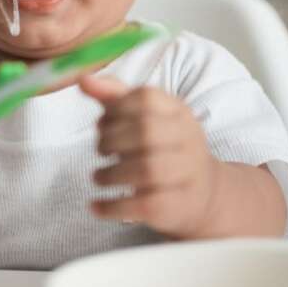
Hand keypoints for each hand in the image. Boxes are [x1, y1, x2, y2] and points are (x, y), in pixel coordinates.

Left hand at [80, 74, 220, 237]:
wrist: (204, 194)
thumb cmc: (164, 149)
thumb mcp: (144, 118)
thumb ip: (114, 97)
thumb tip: (83, 80)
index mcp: (178, 112)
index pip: (147, 98)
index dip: (116, 108)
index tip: (102, 123)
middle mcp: (188, 139)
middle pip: (146, 132)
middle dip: (111, 140)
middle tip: (101, 150)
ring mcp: (187, 173)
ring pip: (148, 169)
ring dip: (111, 174)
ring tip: (98, 177)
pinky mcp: (178, 206)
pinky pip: (145, 205)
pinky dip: (113, 206)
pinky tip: (97, 206)